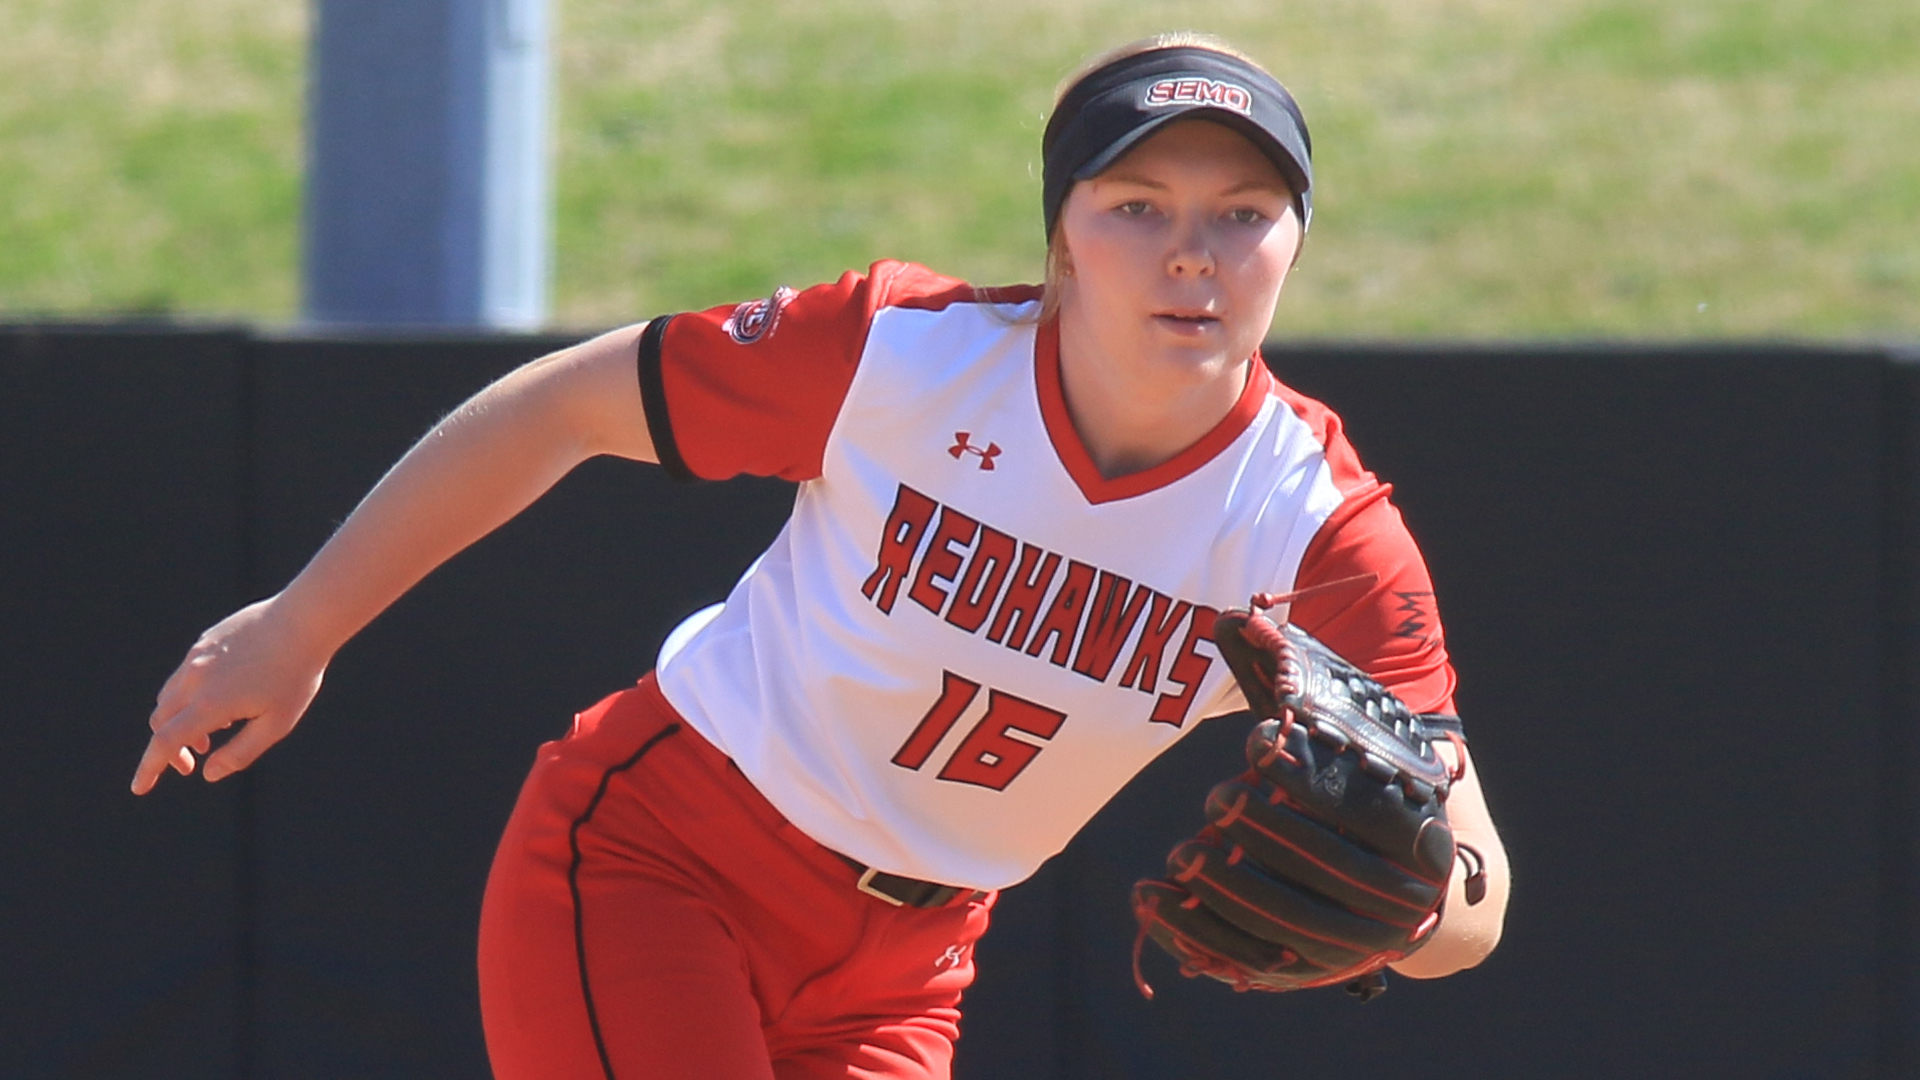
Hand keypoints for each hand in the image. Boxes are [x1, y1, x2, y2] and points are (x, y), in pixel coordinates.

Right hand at [132, 596, 328, 794]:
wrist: (303, 622)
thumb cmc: (295, 676)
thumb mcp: (277, 724)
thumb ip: (240, 753)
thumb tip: (208, 773)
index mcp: (210, 704)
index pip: (165, 743)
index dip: (149, 768)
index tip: (140, 788)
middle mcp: (195, 679)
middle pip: (161, 721)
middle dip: (169, 748)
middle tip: (191, 763)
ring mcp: (197, 657)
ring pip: (169, 696)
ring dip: (179, 720)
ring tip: (216, 729)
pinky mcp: (204, 642)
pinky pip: (184, 675)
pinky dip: (190, 696)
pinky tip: (224, 697)